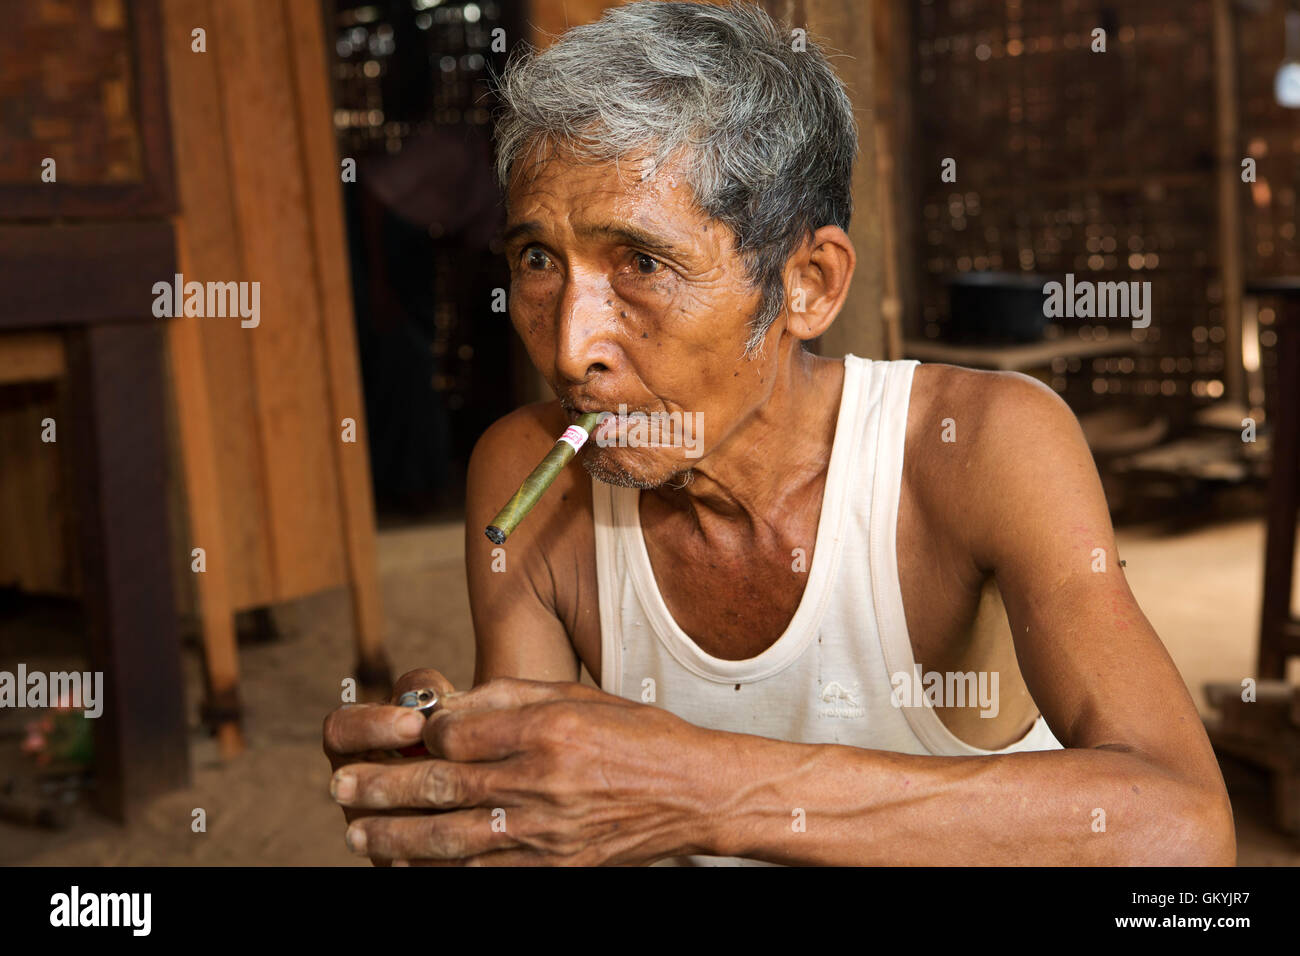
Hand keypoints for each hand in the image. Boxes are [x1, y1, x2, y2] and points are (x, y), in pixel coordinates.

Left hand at [328, 677, 726, 865]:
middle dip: (381, 790)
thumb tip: (448, 707)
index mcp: (546, 730)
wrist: (693, 793)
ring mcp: (546, 833)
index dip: (423, 735)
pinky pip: (482, 875)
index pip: (455, 735)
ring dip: (394, 839)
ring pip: (449, 840)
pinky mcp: (554, 869)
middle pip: (439, 787)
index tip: (414, 735)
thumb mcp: (577, 695)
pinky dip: (439, 873)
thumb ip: (510, 698)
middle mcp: (541, 781)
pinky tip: (410, 867)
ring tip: (358, 834)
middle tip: (341, 789)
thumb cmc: (636, 735)